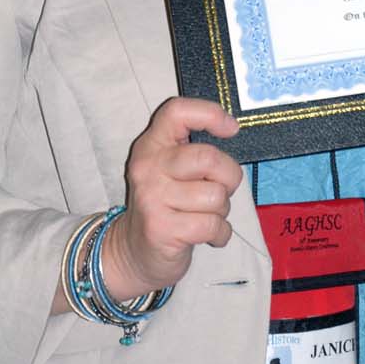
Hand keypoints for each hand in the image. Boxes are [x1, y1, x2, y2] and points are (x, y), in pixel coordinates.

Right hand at [102, 98, 242, 297]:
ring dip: (222, 209)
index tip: (231, 129)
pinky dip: (221, 233)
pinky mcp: (161, 230)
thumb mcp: (172, 169)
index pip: (177, 111)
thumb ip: (195, 149)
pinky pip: (213, 225)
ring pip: (216, 196)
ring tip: (206, 215)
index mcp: (152, 145)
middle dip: (229, 177)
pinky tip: (208, 235)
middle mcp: (148, 167)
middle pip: (208, 158)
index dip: (210, 114)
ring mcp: (152, 199)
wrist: (132, 252)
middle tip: (221, 189)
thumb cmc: (167, 204)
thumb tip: (232, 128)